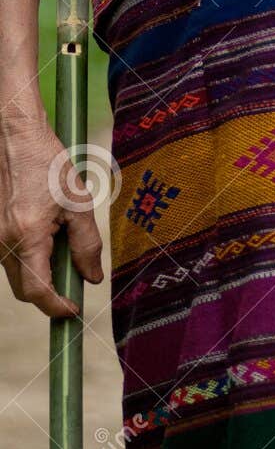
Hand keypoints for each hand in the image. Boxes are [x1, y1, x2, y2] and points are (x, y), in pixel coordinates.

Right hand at [0, 115, 104, 318]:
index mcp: (27, 236)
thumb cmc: (48, 164)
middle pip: (23, 290)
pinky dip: (28, 259)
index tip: (74, 310)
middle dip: (49, 294)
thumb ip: (87, 244)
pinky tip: (46, 237)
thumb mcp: (78, 203)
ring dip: (39, 274)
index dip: (56, 307)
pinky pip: (8, 257)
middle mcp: (3, 242)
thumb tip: (91, 278)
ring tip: (62, 249)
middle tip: (74, 285)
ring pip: (15, 274)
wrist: (15, 138)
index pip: (37, 292)